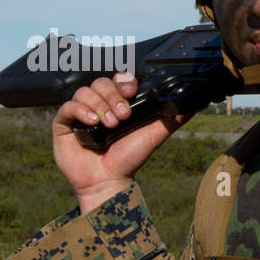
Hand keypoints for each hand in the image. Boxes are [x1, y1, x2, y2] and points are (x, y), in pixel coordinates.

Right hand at [52, 73, 194, 213]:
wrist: (109, 180)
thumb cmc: (130, 158)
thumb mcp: (155, 135)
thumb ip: (173, 118)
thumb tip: (195, 104)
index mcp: (118, 103)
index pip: (117, 79)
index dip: (124, 81)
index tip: (132, 91)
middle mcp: (98, 104)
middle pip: (101, 82)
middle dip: (113, 96)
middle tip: (123, 116)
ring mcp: (80, 113)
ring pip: (85, 91)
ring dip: (100, 105)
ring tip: (110, 125)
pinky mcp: (64, 124)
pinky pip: (67, 105)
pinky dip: (81, 110)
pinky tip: (93, 122)